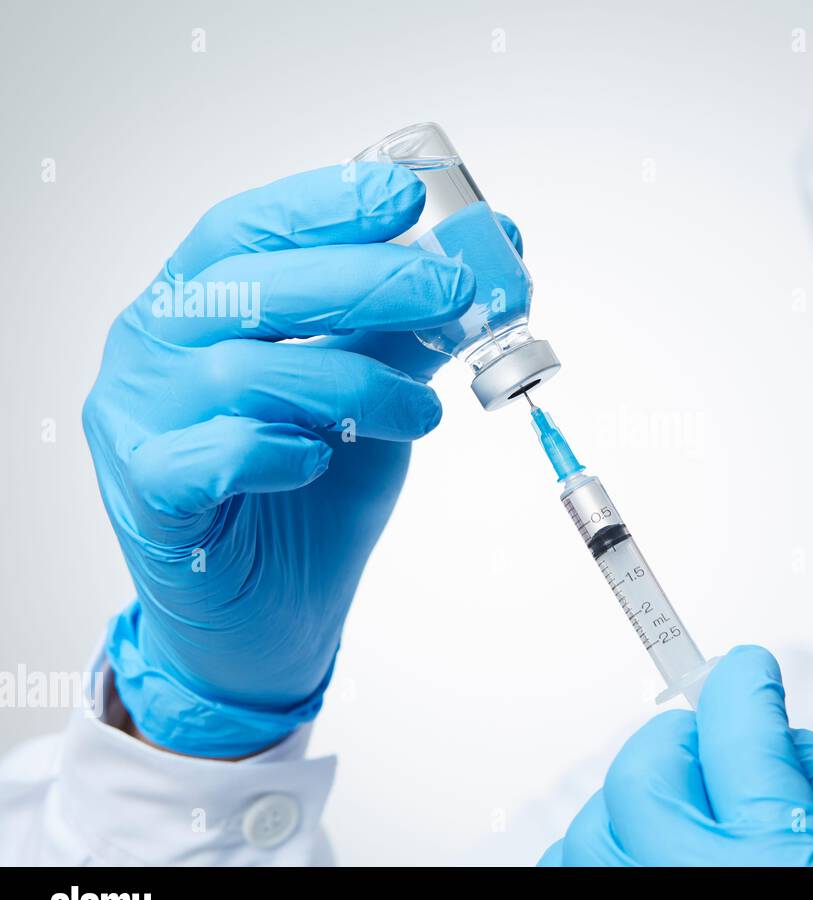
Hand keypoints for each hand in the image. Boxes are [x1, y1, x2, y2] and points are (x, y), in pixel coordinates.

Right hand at [83, 162, 519, 757]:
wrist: (268, 615)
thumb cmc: (309, 494)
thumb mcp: (373, 397)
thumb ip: (412, 329)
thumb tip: (497, 254)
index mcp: (203, 301)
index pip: (253, 227)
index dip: (327, 204)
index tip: (408, 196)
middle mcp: (155, 344)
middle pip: (254, 287)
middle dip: (368, 281)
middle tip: (453, 292)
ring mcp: (138, 416)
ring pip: (249, 370)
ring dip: (356, 386)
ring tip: (422, 418)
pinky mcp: (145, 491)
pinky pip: (218, 454)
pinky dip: (283, 453)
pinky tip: (317, 464)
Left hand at [539, 645, 812, 865]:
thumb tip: (786, 741)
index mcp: (782, 871)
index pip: (737, 734)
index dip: (744, 689)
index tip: (748, 677)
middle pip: (646, 772)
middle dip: (684, 742)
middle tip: (722, 747)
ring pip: (594, 824)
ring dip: (638, 801)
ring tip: (690, 815)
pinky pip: (570, 874)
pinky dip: (602, 852)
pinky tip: (650, 859)